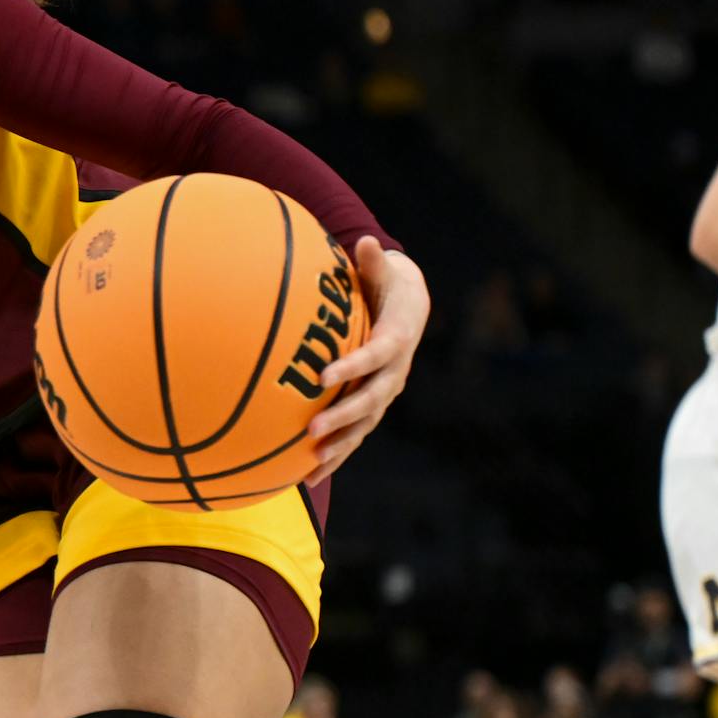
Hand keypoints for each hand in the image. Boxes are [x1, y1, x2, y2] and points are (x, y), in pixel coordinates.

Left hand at [306, 238, 428, 484]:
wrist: (410, 307)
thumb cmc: (387, 285)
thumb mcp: (384, 272)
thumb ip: (373, 263)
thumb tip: (366, 240)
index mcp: (396, 338)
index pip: (376, 355)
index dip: (353, 367)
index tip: (323, 376)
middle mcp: (396, 371)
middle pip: (371, 400)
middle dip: (342, 417)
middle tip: (312, 429)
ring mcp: (387, 392)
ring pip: (365, 424)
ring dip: (340, 444)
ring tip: (311, 461)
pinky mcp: (375, 406)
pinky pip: (356, 435)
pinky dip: (335, 456)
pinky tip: (307, 476)